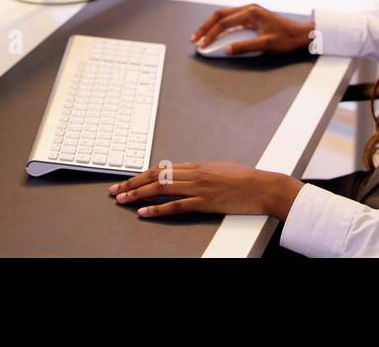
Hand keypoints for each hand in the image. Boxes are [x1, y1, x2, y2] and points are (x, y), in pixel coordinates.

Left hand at [108, 161, 304, 220]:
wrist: (262, 187)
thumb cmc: (244, 179)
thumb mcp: (218, 168)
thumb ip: (198, 170)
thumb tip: (181, 170)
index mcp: (196, 165)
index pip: (160, 168)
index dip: (140, 175)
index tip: (126, 180)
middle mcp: (193, 174)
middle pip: (155, 176)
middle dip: (132, 183)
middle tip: (115, 190)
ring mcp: (198, 188)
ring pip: (160, 189)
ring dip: (138, 195)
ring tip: (122, 200)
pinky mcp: (205, 202)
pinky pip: (176, 206)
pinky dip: (157, 209)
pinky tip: (143, 213)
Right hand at [190, 3, 314, 55]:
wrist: (301, 34)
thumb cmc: (286, 39)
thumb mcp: (266, 45)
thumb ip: (245, 46)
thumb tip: (226, 50)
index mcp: (251, 12)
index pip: (224, 23)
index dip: (210, 34)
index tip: (201, 45)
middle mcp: (248, 8)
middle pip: (219, 14)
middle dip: (205, 27)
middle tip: (194, 39)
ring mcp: (250, 10)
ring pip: (223, 15)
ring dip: (211, 25)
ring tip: (201, 36)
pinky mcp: (252, 15)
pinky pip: (231, 18)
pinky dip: (220, 25)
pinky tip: (215, 33)